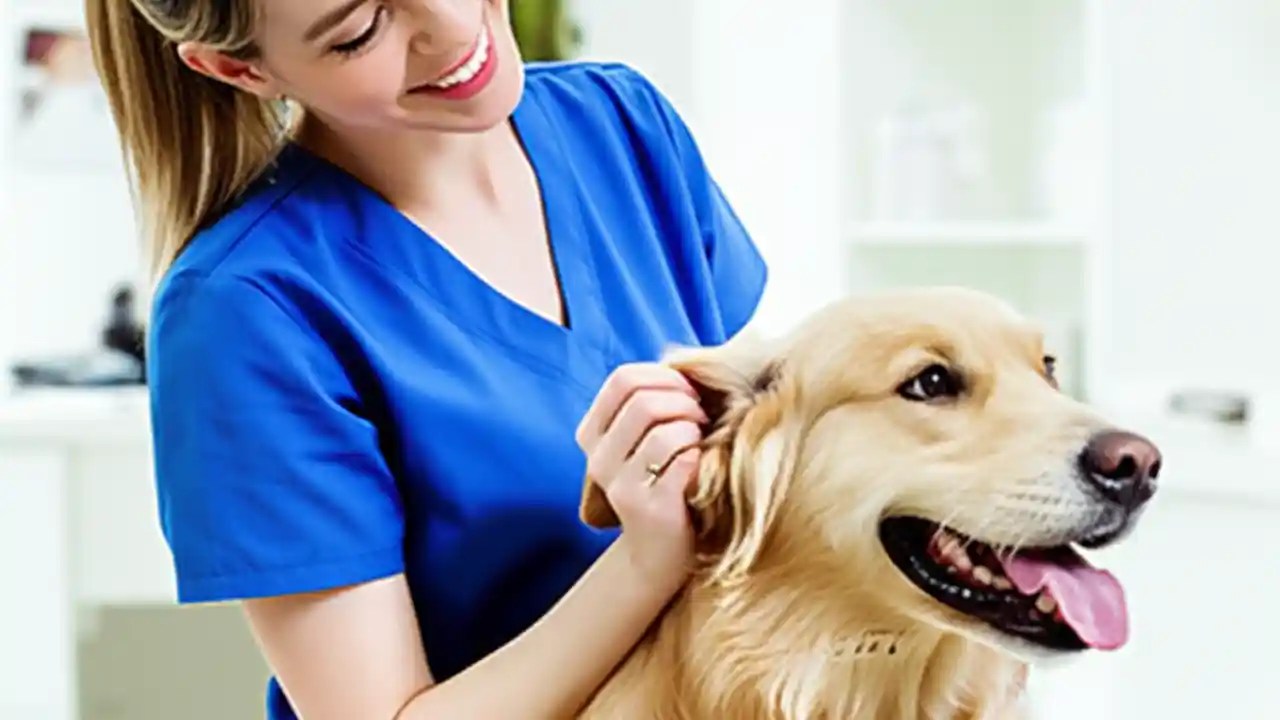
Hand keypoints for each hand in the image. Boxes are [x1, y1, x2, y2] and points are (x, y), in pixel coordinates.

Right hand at [575, 363, 707, 588]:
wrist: (660, 552)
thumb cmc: (663, 483)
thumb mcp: (643, 441)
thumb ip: (650, 403)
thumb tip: (683, 363)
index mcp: (592, 434)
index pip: (623, 379)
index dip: (664, 377)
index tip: (687, 392)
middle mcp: (597, 459)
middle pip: (644, 402)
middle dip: (684, 402)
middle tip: (701, 418)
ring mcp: (620, 485)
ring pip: (665, 431)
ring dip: (694, 430)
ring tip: (701, 442)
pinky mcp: (647, 507)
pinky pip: (683, 461)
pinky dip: (701, 457)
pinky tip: (701, 467)